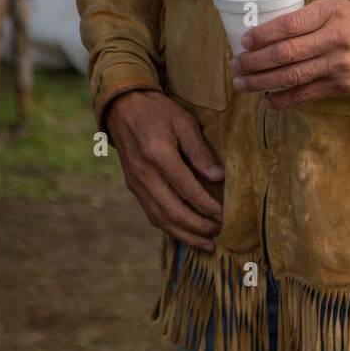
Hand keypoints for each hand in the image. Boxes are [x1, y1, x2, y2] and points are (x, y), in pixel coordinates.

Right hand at [105, 90, 223, 252]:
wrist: (123, 107)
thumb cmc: (158, 111)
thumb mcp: (184, 122)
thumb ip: (200, 150)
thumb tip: (218, 177)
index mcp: (158, 155)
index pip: (187, 190)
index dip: (207, 206)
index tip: (225, 214)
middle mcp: (144, 174)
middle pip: (172, 212)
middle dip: (198, 227)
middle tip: (220, 231)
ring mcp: (136, 183)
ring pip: (160, 219)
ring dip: (185, 235)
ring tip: (207, 243)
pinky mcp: (133, 187)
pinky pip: (152, 214)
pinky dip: (170, 228)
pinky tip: (186, 234)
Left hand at [231, 0, 349, 107]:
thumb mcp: (337, 6)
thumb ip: (309, 17)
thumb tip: (270, 31)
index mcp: (329, 13)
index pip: (287, 25)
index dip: (261, 35)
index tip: (244, 41)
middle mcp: (332, 39)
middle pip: (283, 54)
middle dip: (254, 62)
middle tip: (235, 65)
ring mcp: (337, 65)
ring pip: (290, 77)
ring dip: (260, 82)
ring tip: (242, 83)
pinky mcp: (340, 86)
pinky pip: (305, 95)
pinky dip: (282, 100)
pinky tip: (267, 100)